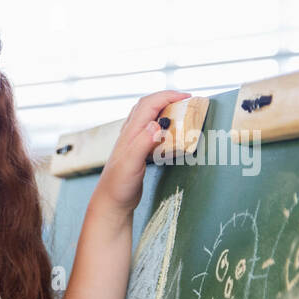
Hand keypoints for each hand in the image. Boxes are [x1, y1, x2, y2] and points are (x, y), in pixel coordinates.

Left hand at [96, 90, 191, 214]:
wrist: (110, 202)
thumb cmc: (119, 185)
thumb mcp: (131, 164)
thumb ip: (142, 143)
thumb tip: (156, 124)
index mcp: (130, 133)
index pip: (149, 104)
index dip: (168, 96)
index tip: (187, 98)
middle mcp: (129, 134)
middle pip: (147, 105)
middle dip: (167, 98)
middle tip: (186, 101)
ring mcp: (131, 141)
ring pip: (146, 115)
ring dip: (163, 108)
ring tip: (179, 111)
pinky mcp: (135, 150)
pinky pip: (148, 128)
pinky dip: (160, 123)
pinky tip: (167, 131)